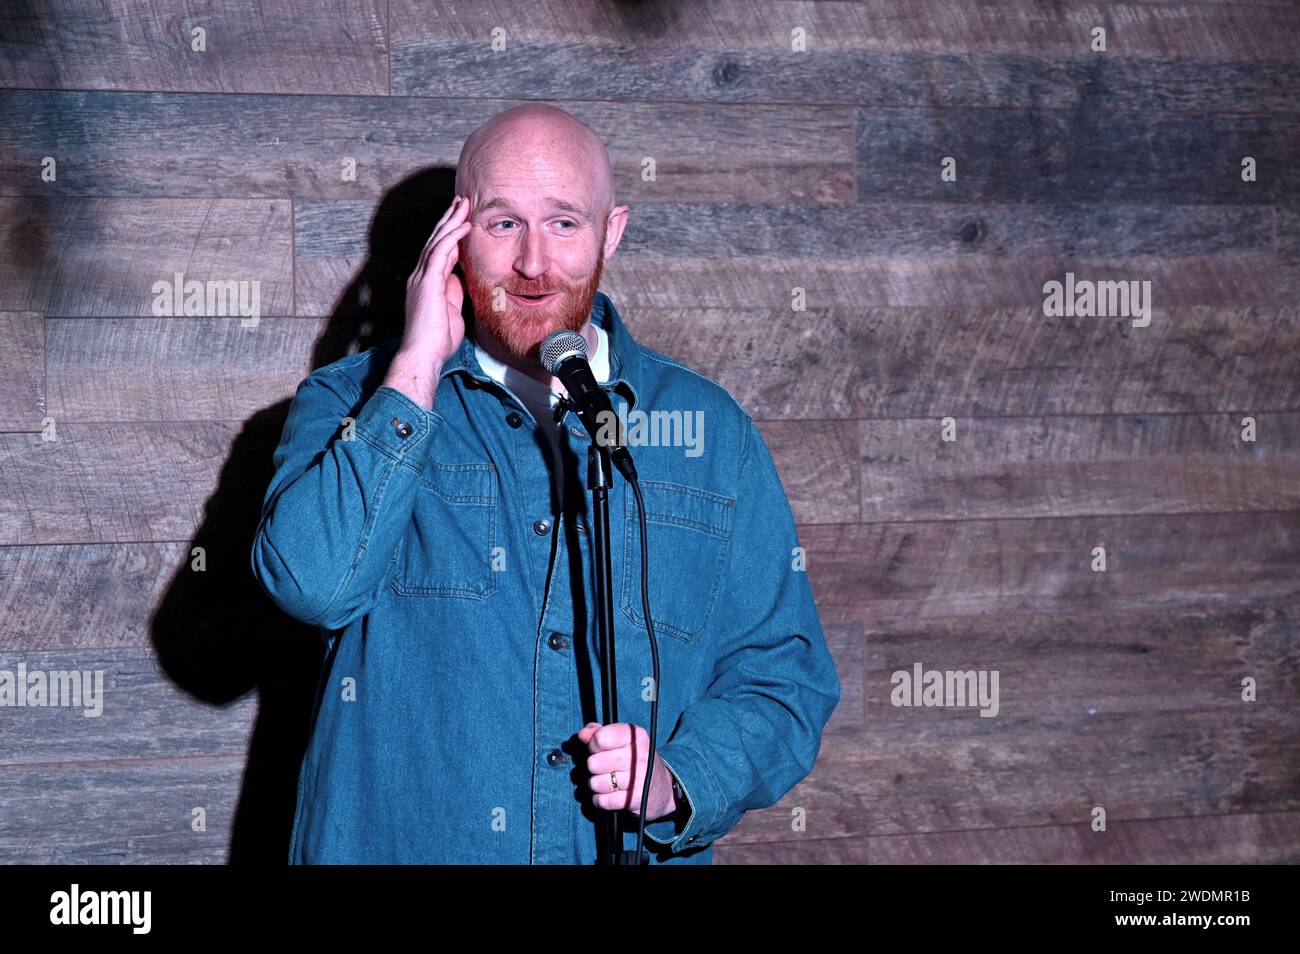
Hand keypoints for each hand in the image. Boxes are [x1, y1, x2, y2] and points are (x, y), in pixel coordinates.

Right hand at [404, 194, 471, 363]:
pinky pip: (440, 252)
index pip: (438, 251)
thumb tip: (460, 279)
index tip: (461, 219)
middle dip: (449, 219)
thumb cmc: (437, 339)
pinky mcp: (427, 282)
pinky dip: (452, 237)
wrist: (424, 354)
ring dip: (451, 221)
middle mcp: (421, 276)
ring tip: (463, 204)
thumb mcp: (450, 311)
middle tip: (461, 201)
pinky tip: (464, 225)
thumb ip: (454, 293)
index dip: (450, 234)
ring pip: (437, 241)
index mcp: (426, 283)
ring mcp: (422, 277)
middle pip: (436, 240)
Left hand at [578, 722, 676, 821]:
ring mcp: (639, 778)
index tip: (599, 748)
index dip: (593, 745)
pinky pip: (602, 801)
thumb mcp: (624, 740)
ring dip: (596, 785)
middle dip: (594, 767)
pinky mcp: (636, 799)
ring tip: (607, 781)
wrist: (663, 788)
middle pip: (594, 763)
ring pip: (596, 783)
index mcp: (636, 736)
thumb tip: (582, 735)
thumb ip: (600, 732)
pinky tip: (609, 795)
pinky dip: (600, 800)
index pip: (601, 738)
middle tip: (605, 768)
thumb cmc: (636, 760)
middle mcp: (640, 756)